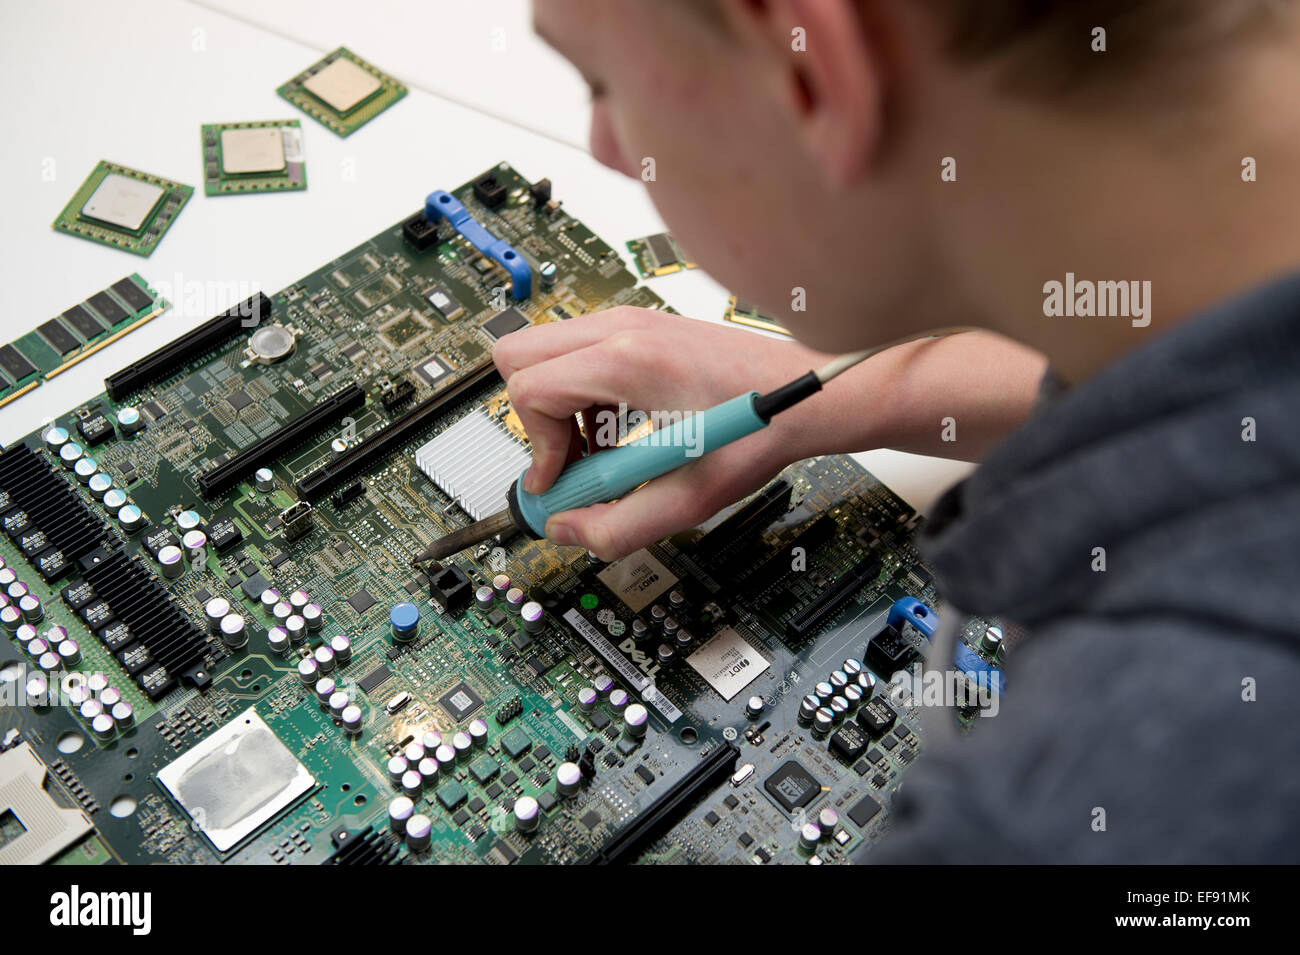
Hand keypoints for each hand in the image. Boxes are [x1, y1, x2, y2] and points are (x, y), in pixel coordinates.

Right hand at [493, 307, 838, 559]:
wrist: (809, 393)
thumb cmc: (761, 428)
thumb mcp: (689, 498)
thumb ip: (616, 527)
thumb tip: (565, 530)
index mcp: (627, 360)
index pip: (529, 389)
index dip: (535, 449)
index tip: (559, 484)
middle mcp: (622, 328)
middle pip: (518, 354)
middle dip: (532, 418)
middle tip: (567, 463)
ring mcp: (631, 322)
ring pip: (547, 354)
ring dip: (560, 410)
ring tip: (602, 454)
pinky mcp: (643, 329)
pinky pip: (581, 356)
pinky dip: (584, 398)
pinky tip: (622, 434)